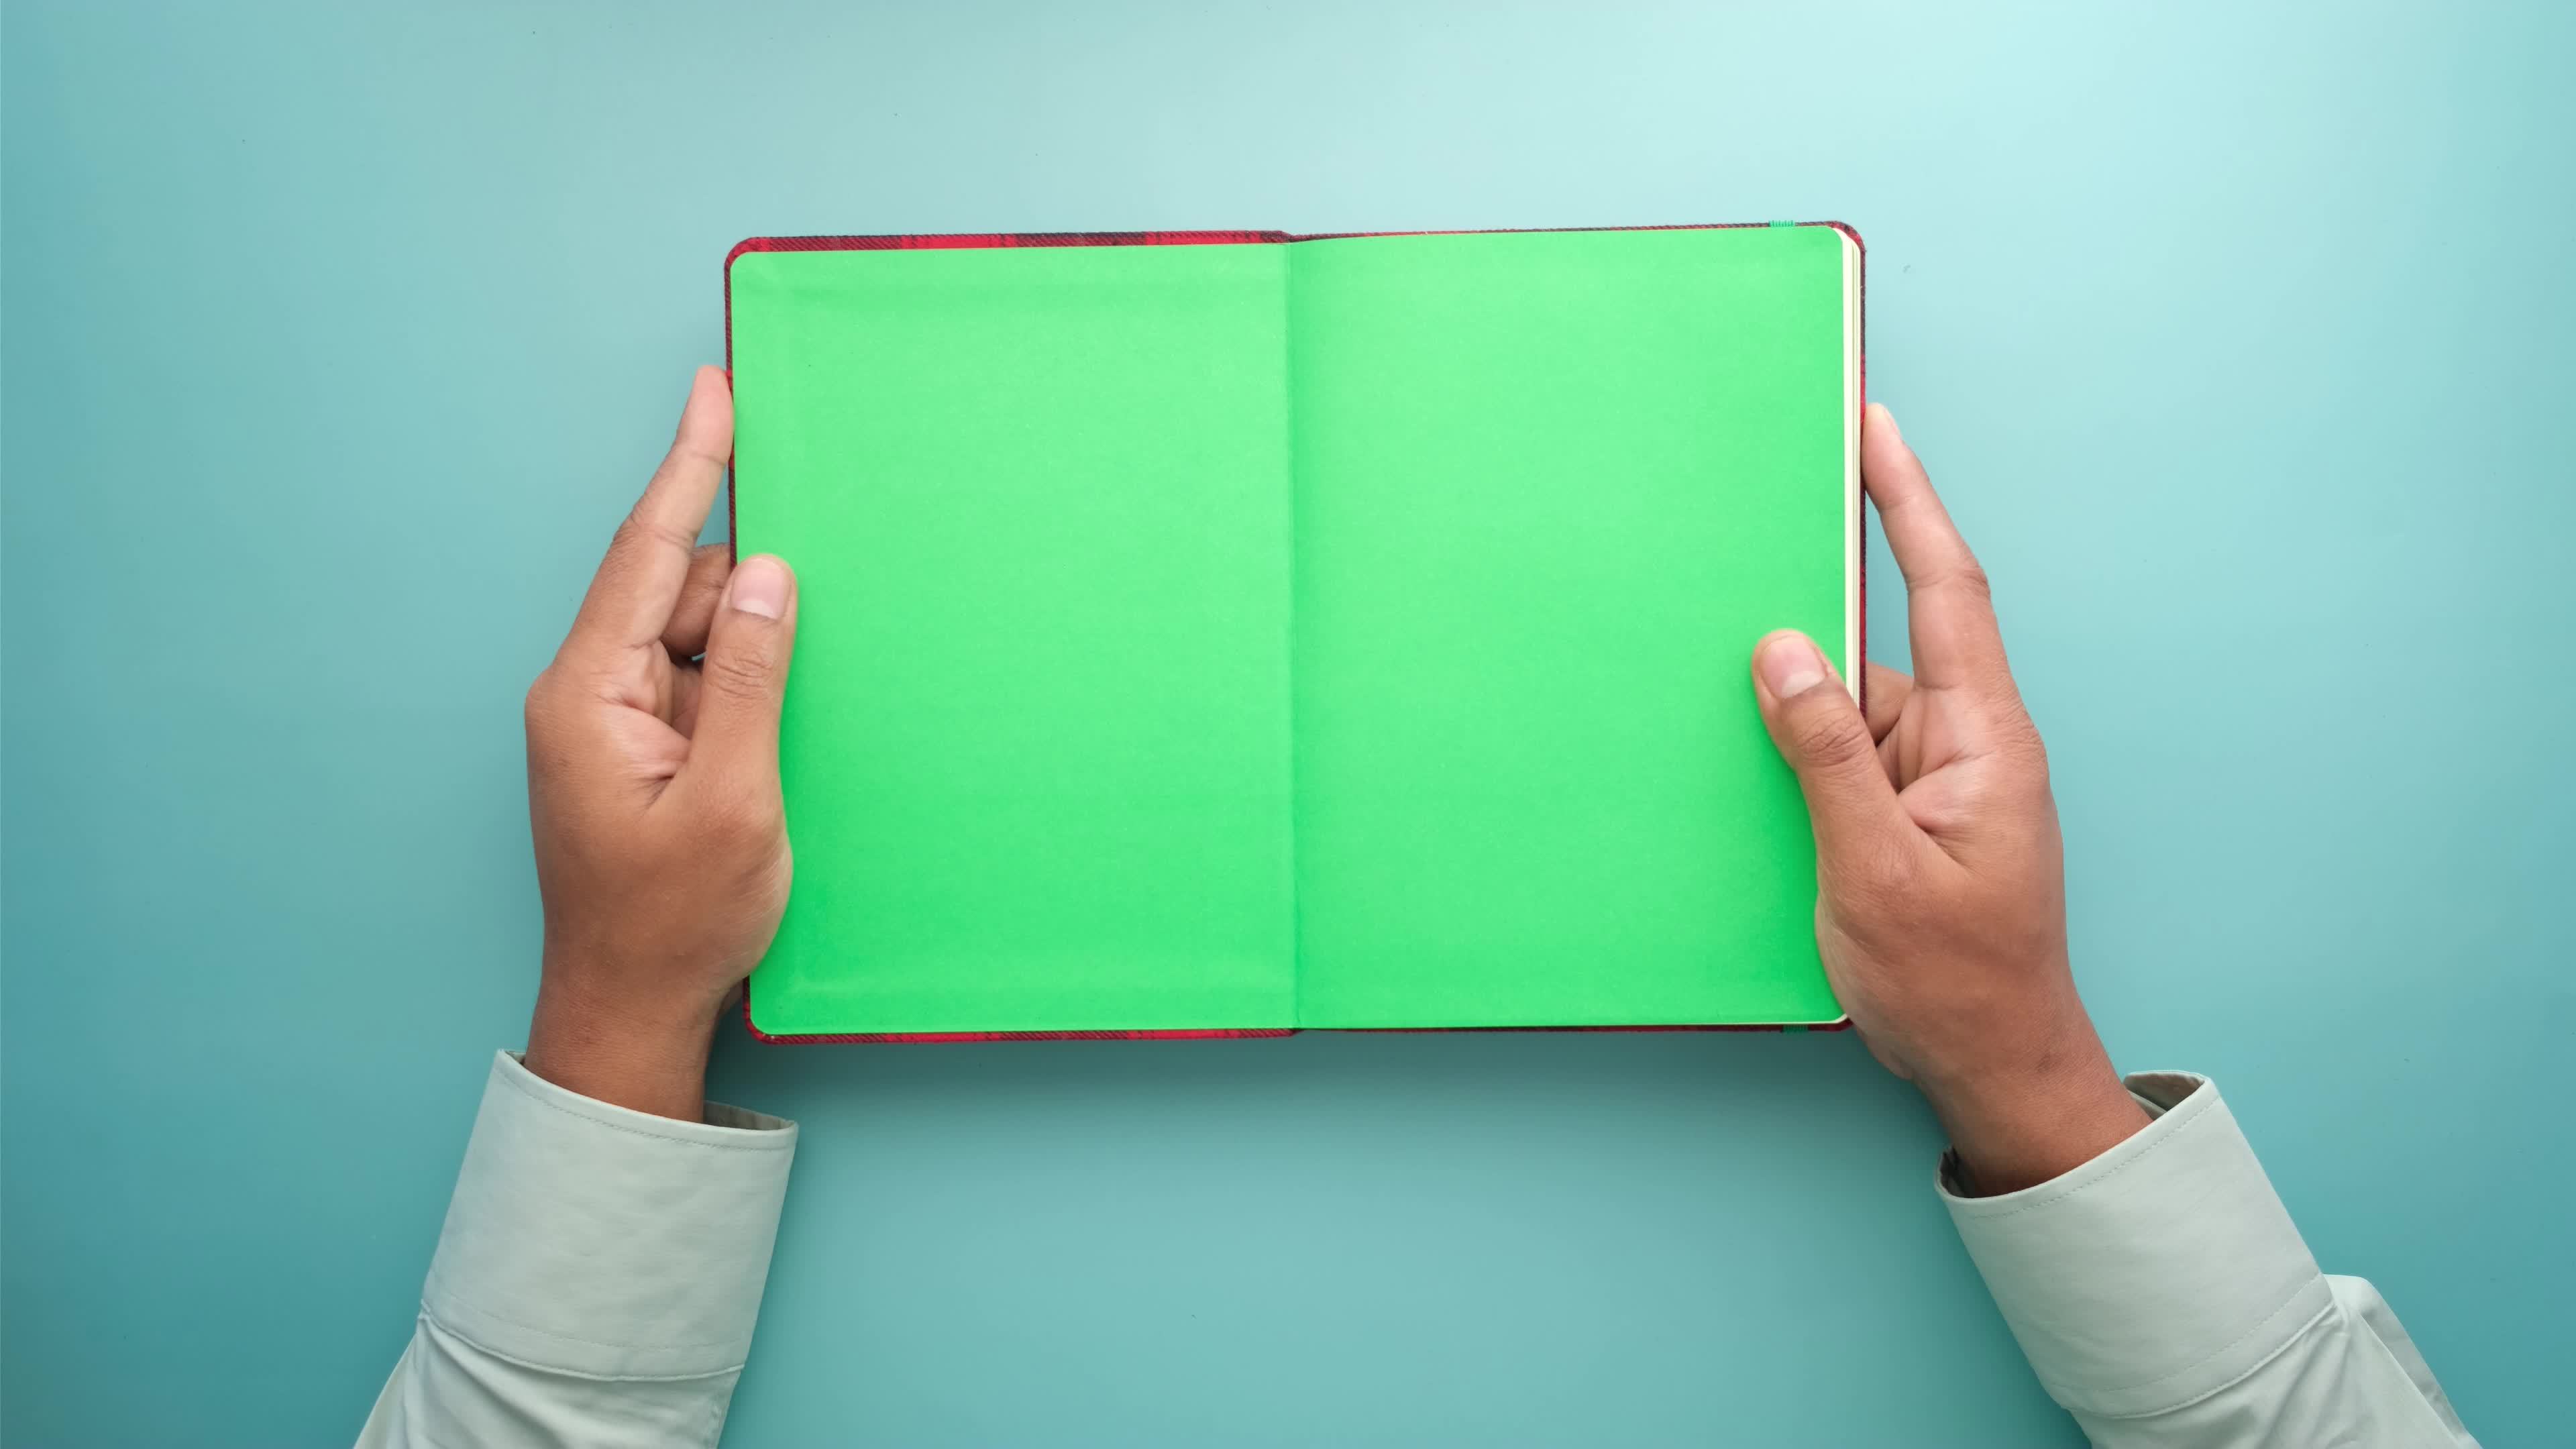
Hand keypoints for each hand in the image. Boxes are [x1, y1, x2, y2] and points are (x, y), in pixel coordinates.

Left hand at [520, 367, 798, 1119]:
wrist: (628, 1015)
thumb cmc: (673, 926)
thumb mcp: (736, 802)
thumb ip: (754, 680)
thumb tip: (771, 575)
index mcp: (589, 694)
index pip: (647, 554)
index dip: (689, 468)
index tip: (715, 392)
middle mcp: (588, 692)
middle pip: (680, 590)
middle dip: (751, 601)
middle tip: (792, 662)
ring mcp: (613, 721)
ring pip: (700, 635)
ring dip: (754, 656)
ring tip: (773, 743)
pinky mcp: (641, 747)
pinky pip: (702, 680)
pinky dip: (746, 685)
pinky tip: (776, 729)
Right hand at [1752, 404, 2147, 1194]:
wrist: (1998, 1069)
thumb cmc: (1956, 983)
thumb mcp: (1872, 870)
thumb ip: (1827, 753)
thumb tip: (1785, 648)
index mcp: (1984, 739)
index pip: (1944, 588)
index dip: (1907, 502)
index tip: (1873, 429)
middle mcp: (1965, 743)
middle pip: (1880, 642)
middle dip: (1816, 600)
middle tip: (1749, 540)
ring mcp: (1936, 779)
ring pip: (1849, 705)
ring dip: (1792, 706)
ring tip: (1728, 713)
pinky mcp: (1906, 814)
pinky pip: (1842, 756)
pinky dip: (1796, 754)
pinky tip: (1746, 772)